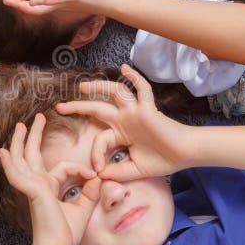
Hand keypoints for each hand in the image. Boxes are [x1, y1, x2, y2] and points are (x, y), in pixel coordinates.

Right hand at [0, 114, 99, 244]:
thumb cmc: (67, 233)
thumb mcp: (84, 206)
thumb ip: (91, 190)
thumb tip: (98, 176)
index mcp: (48, 188)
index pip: (61, 168)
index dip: (79, 169)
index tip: (94, 175)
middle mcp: (37, 185)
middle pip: (32, 155)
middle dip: (34, 135)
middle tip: (36, 117)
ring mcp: (32, 187)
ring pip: (22, 159)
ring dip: (20, 141)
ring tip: (20, 125)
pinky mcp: (31, 190)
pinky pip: (18, 174)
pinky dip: (9, 163)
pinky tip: (2, 152)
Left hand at [56, 64, 196, 179]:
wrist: (185, 155)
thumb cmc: (163, 160)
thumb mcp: (134, 169)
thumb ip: (117, 172)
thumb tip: (98, 175)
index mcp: (120, 133)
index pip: (100, 139)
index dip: (95, 153)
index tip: (97, 169)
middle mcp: (125, 119)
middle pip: (97, 108)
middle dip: (78, 107)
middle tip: (60, 106)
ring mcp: (135, 112)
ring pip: (115, 93)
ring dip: (98, 87)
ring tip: (82, 86)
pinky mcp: (148, 109)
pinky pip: (142, 89)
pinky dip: (135, 77)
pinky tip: (125, 68)